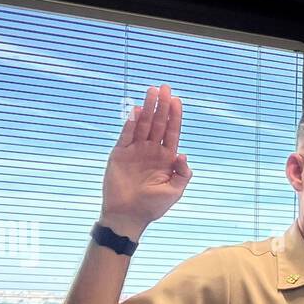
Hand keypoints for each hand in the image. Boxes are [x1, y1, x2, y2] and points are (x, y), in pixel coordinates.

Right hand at [99, 83, 191, 238]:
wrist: (128, 215)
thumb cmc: (153, 206)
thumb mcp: (174, 192)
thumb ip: (182, 174)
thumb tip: (183, 154)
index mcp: (166, 158)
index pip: (172, 132)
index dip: (175, 116)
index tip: (177, 100)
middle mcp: (151, 151)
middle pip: (158, 124)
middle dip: (162, 106)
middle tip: (165, 88)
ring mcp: (135, 150)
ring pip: (143, 125)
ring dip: (148, 108)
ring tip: (152, 91)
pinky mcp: (120, 154)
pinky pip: (126, 135)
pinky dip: (131, 123)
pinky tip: (137, 111)